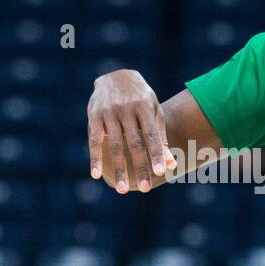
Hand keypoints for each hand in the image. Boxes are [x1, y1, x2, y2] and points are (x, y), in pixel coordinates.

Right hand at [86, 69, 175, 192]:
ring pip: (115, 145)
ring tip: (123, 189)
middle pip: (134, 143)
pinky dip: (95, 158)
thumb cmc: (141, 99)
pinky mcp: (94, 115)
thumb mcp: (153, 111)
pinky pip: (94, 140)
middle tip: (146, 188)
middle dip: (140, 166)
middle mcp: (126, 109)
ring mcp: (109, 112)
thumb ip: (160, 136)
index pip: (151, 134)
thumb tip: (170, 164)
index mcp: (144, 106)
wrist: (116, 75)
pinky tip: (96, 175)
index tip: (161, 171)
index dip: (156, 153)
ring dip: (119, 169)